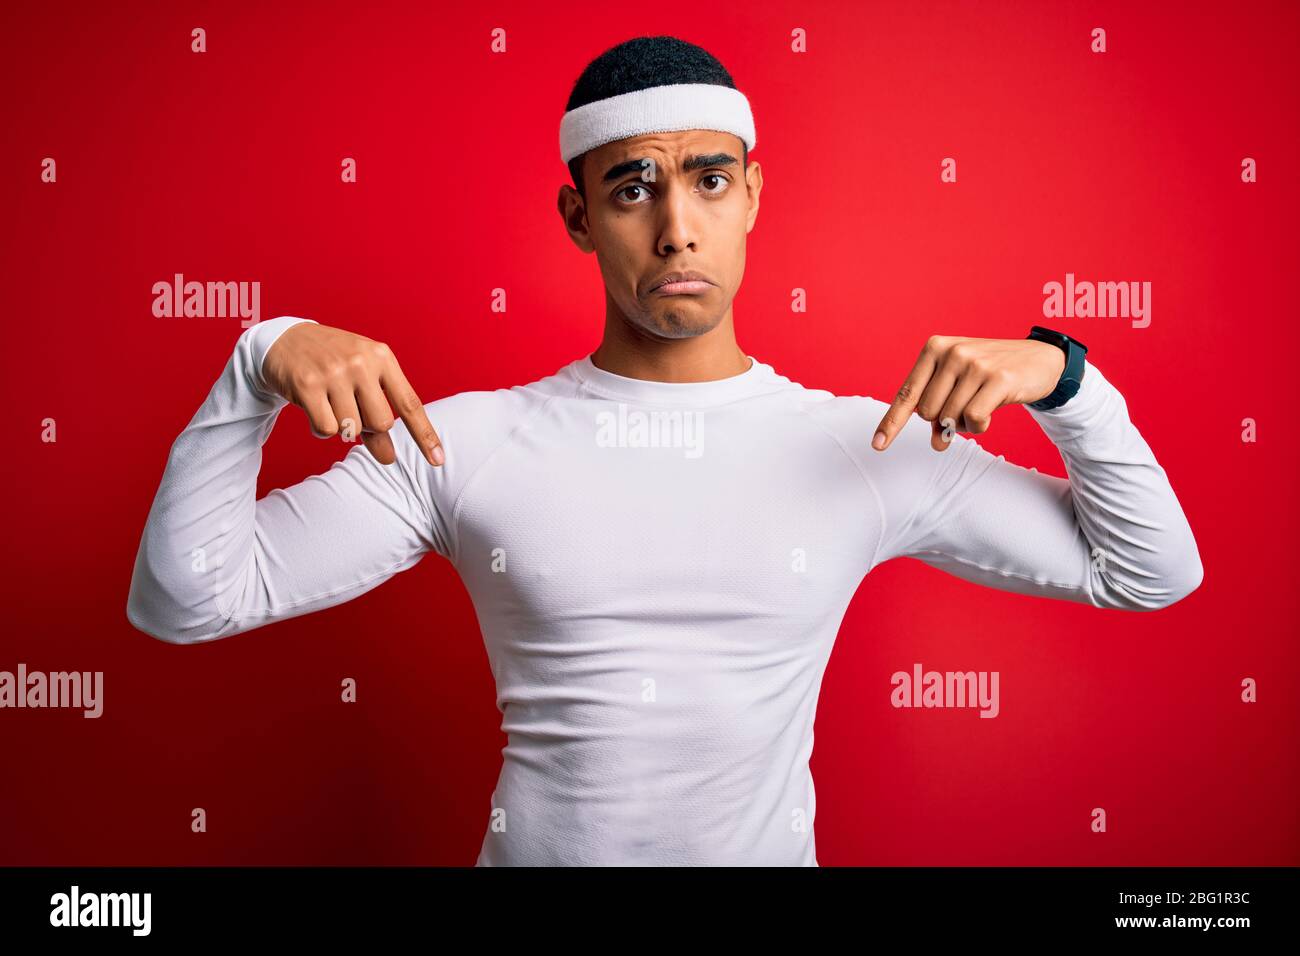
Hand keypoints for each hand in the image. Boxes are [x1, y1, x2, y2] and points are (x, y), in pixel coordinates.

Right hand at [262, 322, 444, 466]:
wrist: (286, 340)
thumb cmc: (335, 364)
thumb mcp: (363, 382)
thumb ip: (377, 420)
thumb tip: (389, 459)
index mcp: (382, 358)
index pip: (410, 404)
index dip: (425, 435)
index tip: (438, 461)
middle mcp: (361, 363)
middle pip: (381, 423)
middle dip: (368, 426)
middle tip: (351, 407)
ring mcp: (334, 373)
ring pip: (351, 429)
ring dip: (341, 427)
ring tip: (329, 403)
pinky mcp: (308, 385)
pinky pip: (326, 429)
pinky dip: (321, 429)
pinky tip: (314, 407)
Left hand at [872, 335, 1066, 452]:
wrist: (1038, 360)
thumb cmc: (990, 373)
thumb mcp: (959, 385)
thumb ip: (940, 410)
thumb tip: (937, 443)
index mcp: (934, 348)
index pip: (907, 394)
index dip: (892, 422)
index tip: (877, 445)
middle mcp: (951, 352)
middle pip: (929, 412)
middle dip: (944, 420)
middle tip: (965, 407)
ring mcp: (974, 363)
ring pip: (951, 418)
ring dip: (964, 424)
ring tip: (981, 406)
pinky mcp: (997, 378)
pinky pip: (974, 419)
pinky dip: (980, 425)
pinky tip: (992, 412)